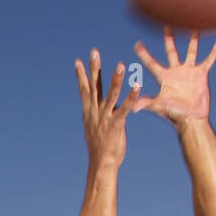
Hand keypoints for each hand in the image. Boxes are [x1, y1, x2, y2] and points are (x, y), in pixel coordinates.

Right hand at [75, 49, 140, 171]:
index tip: (78, 61)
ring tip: (120, 65)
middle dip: (94, 69)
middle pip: (95, 86)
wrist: (101, 163)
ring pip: (111, 94)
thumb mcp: (93, 128)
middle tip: (94, 52)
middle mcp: (96, 112)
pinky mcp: (116, 124)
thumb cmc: (99, 148)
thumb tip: (93, 109)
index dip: (81, 76)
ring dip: (115, 79)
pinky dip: (131, 96)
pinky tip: (137, 85)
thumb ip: (94, 115)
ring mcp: (105, 117)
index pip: (85, 90)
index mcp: (90, 112)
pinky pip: (125, 108)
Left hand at [132, 28, 215, 125]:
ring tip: (194, 27)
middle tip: (165, 24)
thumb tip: (135, 108)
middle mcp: (176, 72)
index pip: (151, 63)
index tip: (136, 43)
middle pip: (171, 51)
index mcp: (164, 77)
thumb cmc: (174, 115)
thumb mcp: (160, 107)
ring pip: (191, 51)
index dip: (144, 54)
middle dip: (168, 38)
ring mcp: (189, 72)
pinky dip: (213, 53)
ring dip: (193, 40)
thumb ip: (148, 103)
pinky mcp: (201, 75)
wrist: (191, 119)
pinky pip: (208, 61)